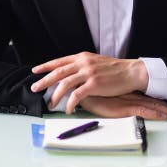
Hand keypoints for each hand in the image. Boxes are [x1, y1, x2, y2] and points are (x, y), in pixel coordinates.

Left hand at [30, 52, 148, 113]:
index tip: (35, 71)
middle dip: (44, 81)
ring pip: (65, 83)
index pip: (59, 61)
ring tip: (50, 104)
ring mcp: (88, 73)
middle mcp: (83, 63)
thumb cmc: (115, 69)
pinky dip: (70, 103)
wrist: (131, 71)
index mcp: (82, 57)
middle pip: (58, 72)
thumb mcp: (95, 62)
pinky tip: (68, 109)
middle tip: (35, 88)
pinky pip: (77, 95)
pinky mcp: (94, 84)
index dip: (45, 66)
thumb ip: (82, 66)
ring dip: (55, 95)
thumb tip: (70, 75)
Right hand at [80, 93, 166, 119]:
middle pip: (157, 103)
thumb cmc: (91, 94)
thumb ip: (111, 98)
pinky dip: (154, 113)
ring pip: (154, 107)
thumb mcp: (104, 97)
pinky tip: (163, 116)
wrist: (81, 91)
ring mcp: (129, 102)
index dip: (165, 103)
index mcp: (129, 95)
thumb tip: (116, 100)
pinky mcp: (123, 108)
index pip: (151, 99)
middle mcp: (132, 98)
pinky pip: (142, 111)